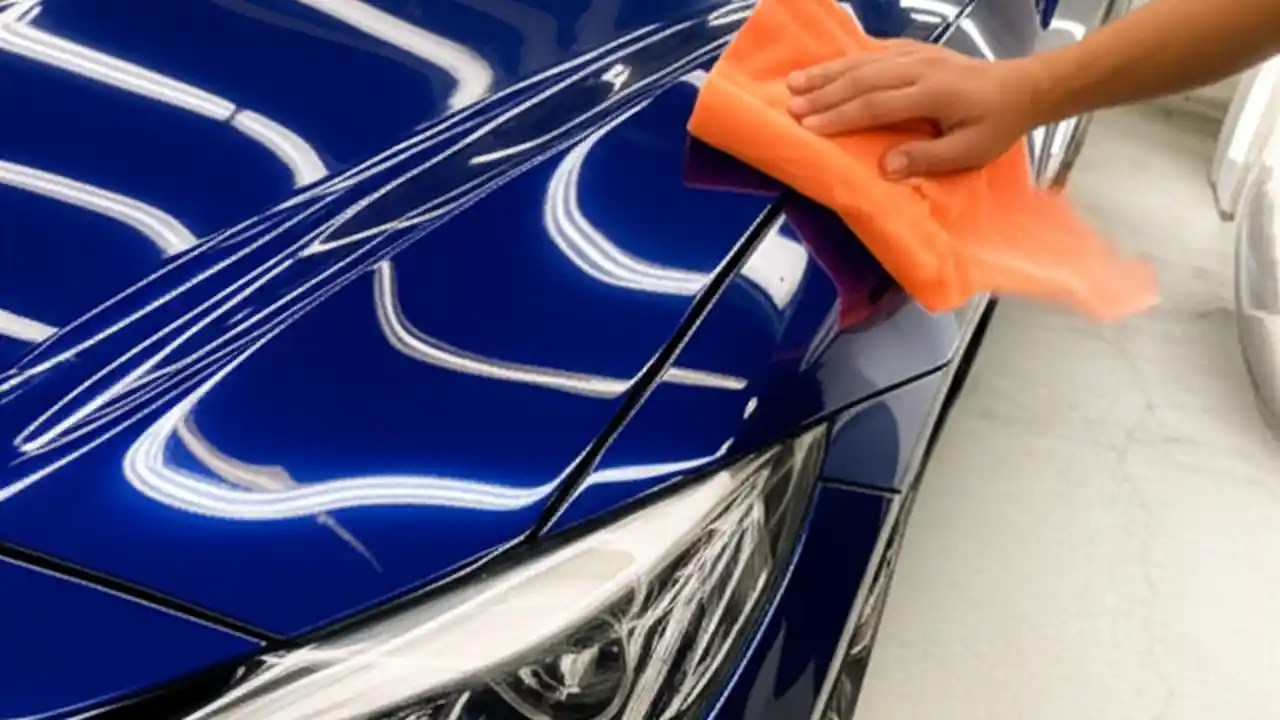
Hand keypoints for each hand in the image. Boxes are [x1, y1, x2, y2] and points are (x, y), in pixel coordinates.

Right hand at [786, 40, 1047, 177]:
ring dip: (828, 72)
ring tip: (795, 81)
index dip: (840, 116)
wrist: (1022, 88)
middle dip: (824, 92)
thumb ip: (927, 158)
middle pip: (862, 78)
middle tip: (790, 105)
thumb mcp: (969, 152)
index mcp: (932, 94)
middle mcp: (920, 68)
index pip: (876, 104)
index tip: (809, 126)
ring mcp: (917, 55)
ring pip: (865, 60)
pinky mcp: (917, 50)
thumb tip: (885, 167)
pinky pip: (877, 50)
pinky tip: (831, 65)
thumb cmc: (995, 126)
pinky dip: (850, 58)